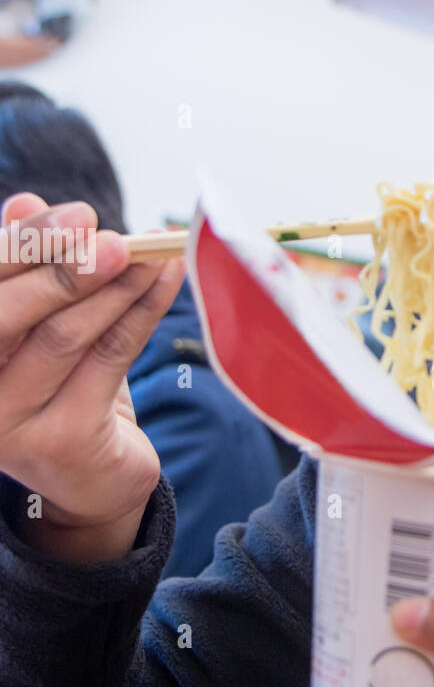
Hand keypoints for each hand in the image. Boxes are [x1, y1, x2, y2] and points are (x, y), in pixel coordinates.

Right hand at [0, 193, 185, 558]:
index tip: (77, 214)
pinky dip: (141, 314)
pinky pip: (109, 360)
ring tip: (153, 255)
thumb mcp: (37, 326)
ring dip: (115, 287)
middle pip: (8, 312)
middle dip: (67, 267)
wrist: (91, 482)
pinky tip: (166, 284)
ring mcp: (9, 422)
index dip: (24, 244)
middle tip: (117, 239)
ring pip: (65, 335)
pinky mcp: (63, 440)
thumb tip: (24, 204)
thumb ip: (26, 269)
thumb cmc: (59, 388)